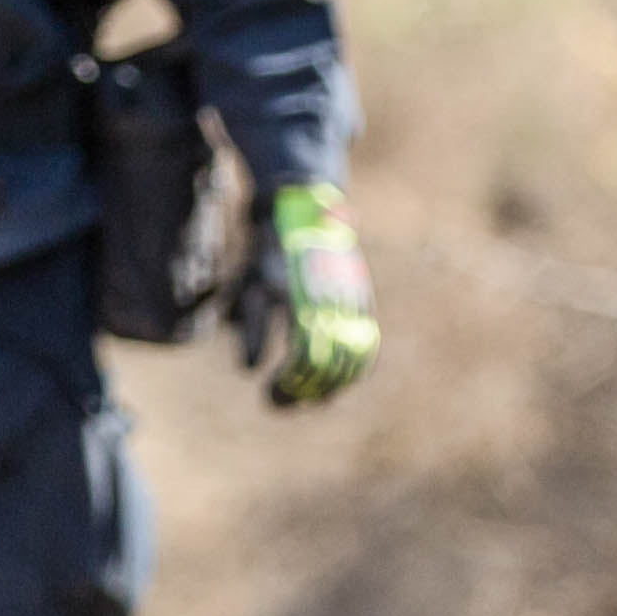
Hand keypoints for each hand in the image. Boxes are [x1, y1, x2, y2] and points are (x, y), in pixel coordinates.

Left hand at [230, 184, 377, 409]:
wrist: (305, 213)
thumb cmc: (270, 254)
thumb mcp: (253, 287)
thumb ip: (255, 329)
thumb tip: (249, 369)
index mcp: (301, 302)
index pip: (301, 362)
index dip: (287, 385)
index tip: (270, 392)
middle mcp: (331, 307)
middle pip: (326, 369)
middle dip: (304, 392)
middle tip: (281, 402)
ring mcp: (352, 304)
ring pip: (350, 363)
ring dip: (329, 387)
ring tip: (308, 398)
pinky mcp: (363, 302)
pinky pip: (366, 346)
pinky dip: (353, 370)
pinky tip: (335, 382)